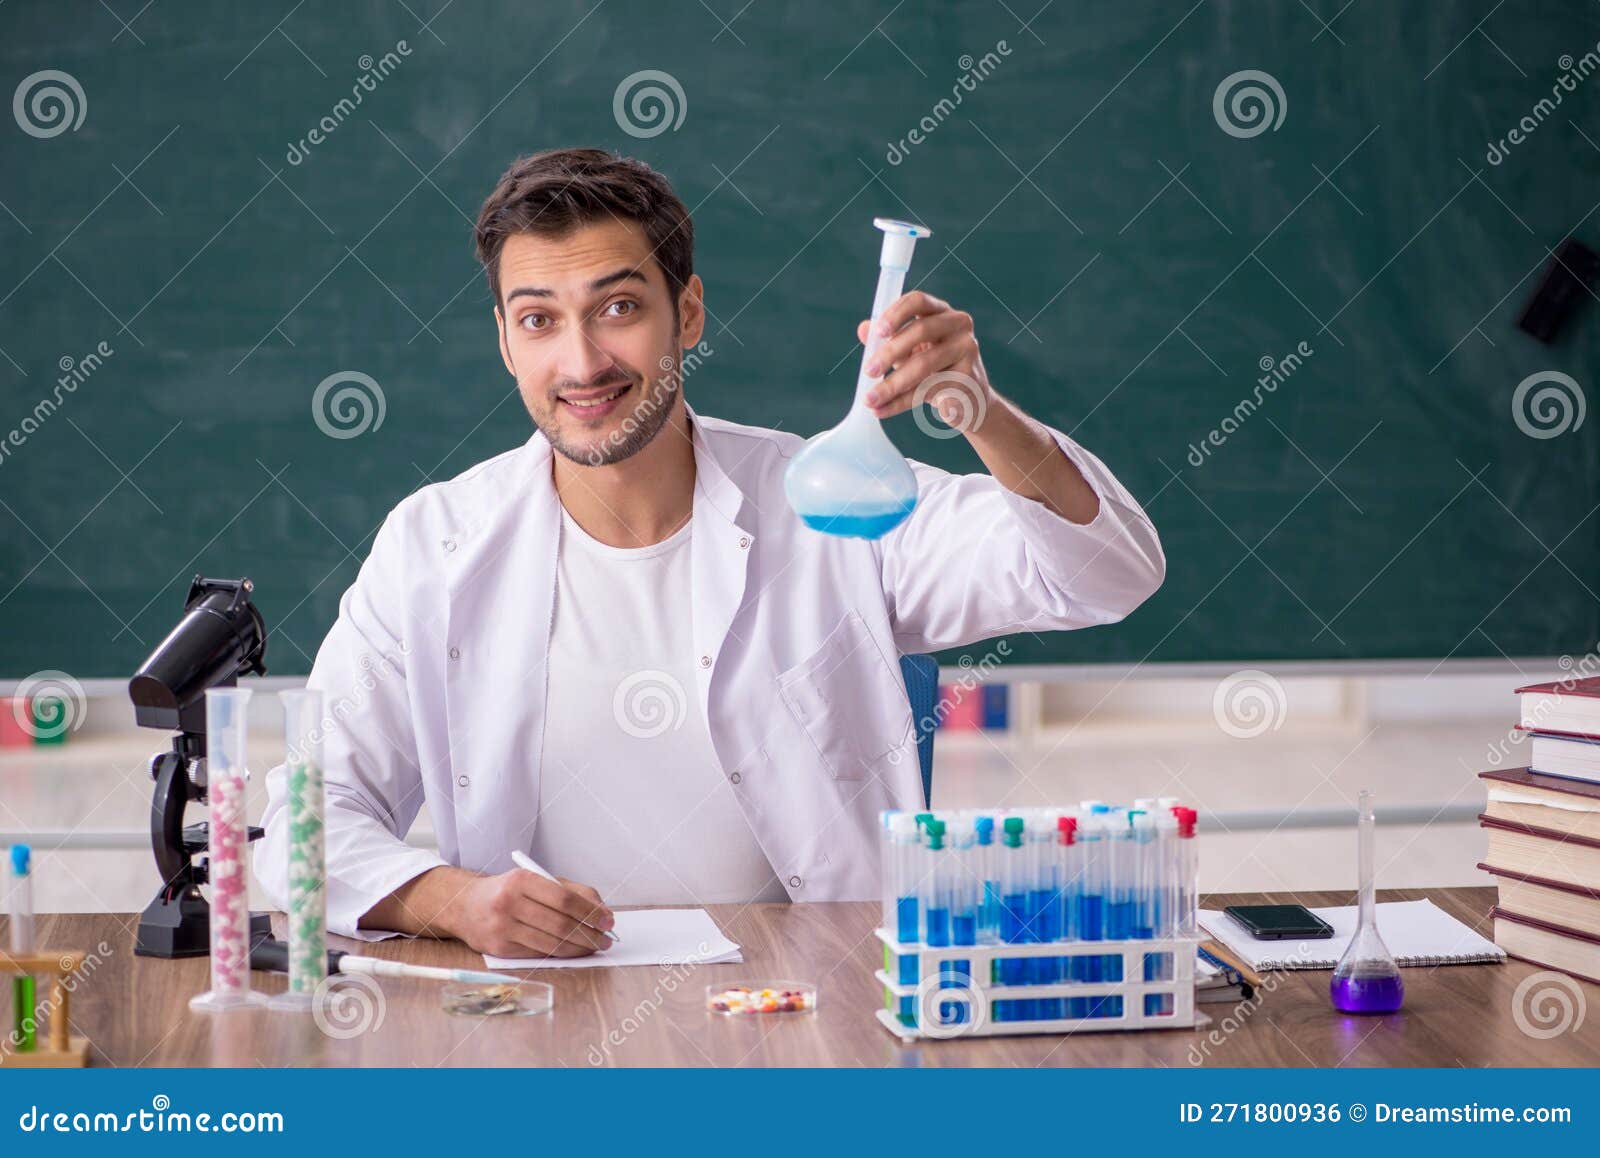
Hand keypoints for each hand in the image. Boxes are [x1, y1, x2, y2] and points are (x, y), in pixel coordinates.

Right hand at [448, 868, 614, 958]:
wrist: (466, 906)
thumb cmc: (508, 891)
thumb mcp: (536, 880)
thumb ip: (572, 890)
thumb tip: (602, 912)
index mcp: (520, 880)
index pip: (564, 898)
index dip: (590, 912)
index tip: (608, 920)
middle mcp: (508, 903)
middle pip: (559, 923)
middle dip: (589, 933)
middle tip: (606, 938)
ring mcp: (502, 928)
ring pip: (551, 943)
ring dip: (579, 948)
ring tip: (595, 946)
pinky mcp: (499, 949)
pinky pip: (538, 953)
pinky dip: (561, 954)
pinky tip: (574, 951)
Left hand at [857, 291, 994, 433]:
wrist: (969, 402)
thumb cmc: (936, 370)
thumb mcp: (910, 352)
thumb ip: (888, 340)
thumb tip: (863, 329)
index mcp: (942, 312)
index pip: (918, 301)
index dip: (896, 313)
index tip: (878, 332)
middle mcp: (959, 326)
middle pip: (921, 330)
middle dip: (890, 352)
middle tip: (868, 371)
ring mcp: (967, 351)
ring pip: (924, 364)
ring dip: (892, 384)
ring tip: (870, 399)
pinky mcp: (968, 378)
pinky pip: (928, 390)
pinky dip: (900, 403)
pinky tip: (882, 410)